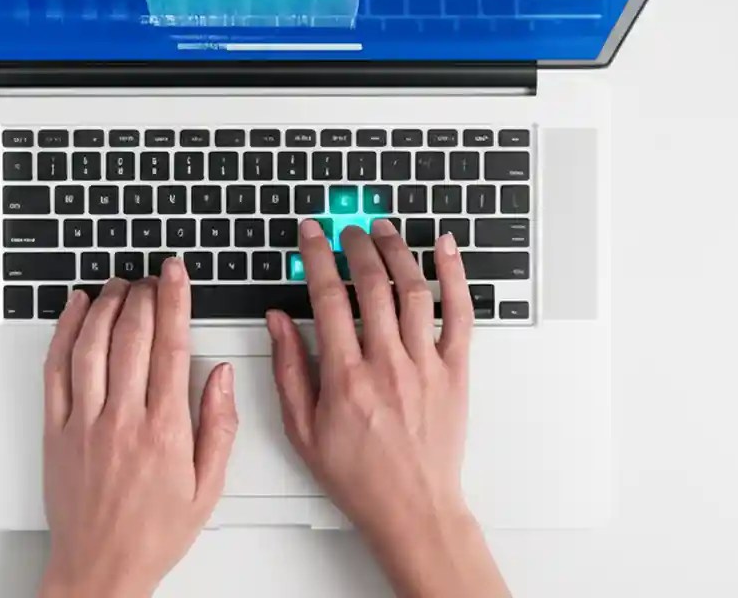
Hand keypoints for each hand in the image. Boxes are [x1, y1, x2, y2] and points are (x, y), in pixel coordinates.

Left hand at [39, 261, 237, 597]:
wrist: (100, 570)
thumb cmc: (153, 535)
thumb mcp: (208, 488)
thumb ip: (220, 426)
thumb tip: (222, 376)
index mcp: (165, 432)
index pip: (170, 346)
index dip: (174, 300)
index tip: (176, 274)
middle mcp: (122, 420)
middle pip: (130, 336)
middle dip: (143, 294)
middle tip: (152, 275)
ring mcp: (84, 423)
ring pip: (91, 345)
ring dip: (105, 304)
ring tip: (119, 284)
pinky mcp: (55, 431)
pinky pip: (55, 370)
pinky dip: (64, 332)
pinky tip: (75, 310)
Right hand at [266, 218, 508, 597]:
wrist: (412, 508)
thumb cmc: (358, 476)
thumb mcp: (302, 430)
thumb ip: (288, 370)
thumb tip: (278, 321)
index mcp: (344, 378)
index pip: (328, 298)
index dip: (317, 257)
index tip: (312, 234)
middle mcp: (386, 365)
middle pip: (372, 284)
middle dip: (356, 246)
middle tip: (347, 229)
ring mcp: (425, 366)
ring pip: (413, 290)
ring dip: (397, 251)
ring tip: (384, 230)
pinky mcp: (455, 372)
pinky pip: (458, 314)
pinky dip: (454, 276)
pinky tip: (445, 248)